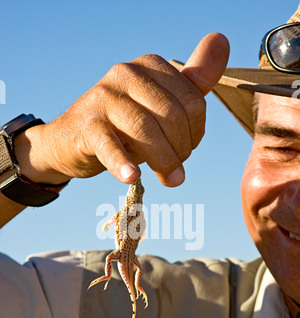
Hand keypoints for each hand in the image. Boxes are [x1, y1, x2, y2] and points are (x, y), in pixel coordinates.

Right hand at [15, 33, 229, 186]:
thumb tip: (222, 38)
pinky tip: (131, 177)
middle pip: (173, 117)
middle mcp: (127, 73)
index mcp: (151, 66)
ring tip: (170, 181)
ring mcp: (104, 97)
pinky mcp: (86, 124)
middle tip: (176, 171)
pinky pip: (110, 146)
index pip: (193, 102)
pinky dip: (122, 163)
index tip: (184, 150)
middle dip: (181, 150)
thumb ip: (194, 79)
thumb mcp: (162, 101)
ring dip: (164, 163)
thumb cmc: (124, 124)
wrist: (73, 139)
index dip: (196, 134)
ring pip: (146, 131)